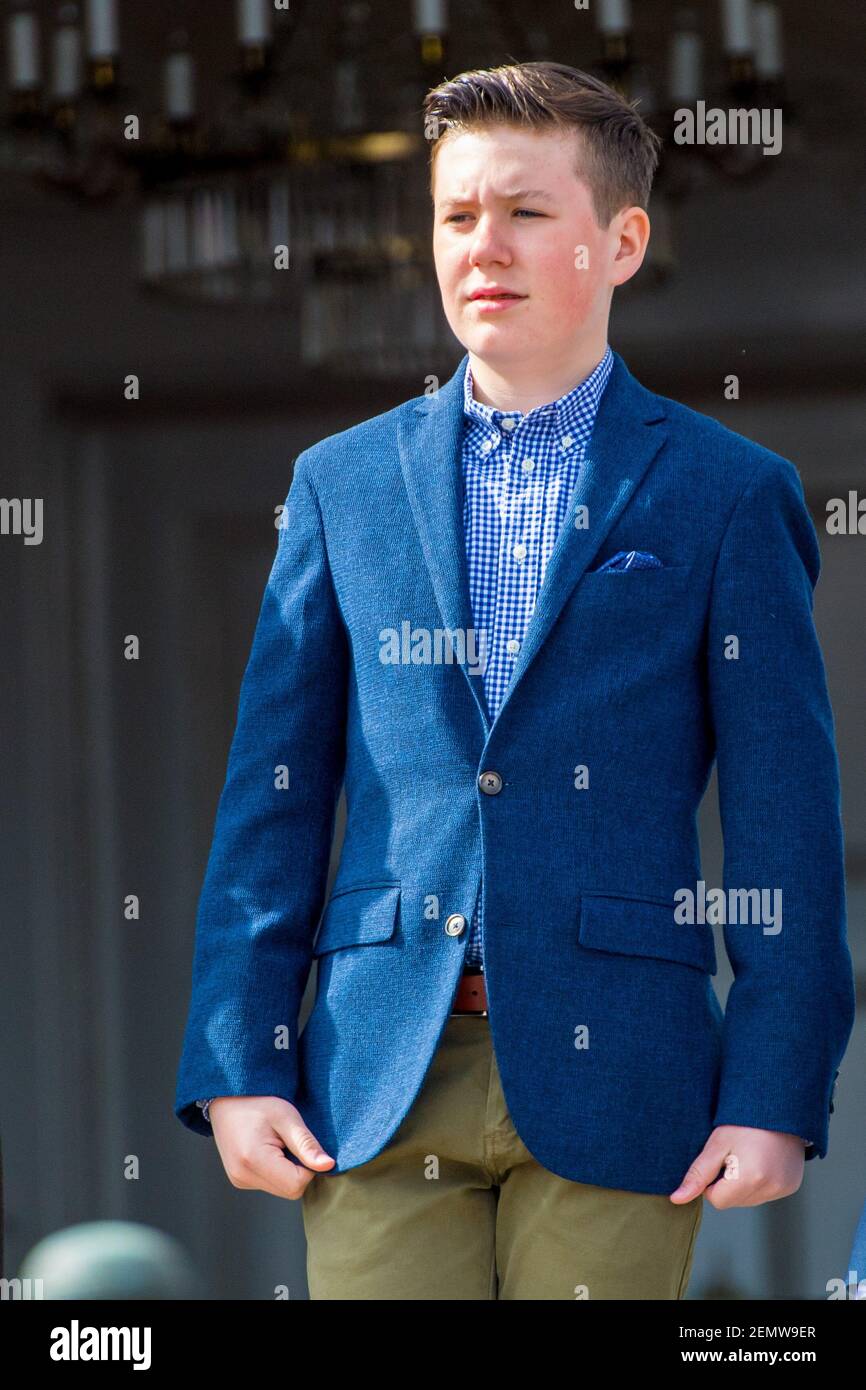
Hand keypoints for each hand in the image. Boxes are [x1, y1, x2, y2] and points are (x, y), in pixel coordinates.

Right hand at [209, 1096, 334, 1198]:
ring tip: (278, 1143)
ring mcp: (239, 1180)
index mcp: (253, 1160)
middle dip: (299, 1169)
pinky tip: (270, 1150)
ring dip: (288, 1170)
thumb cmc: (258, 1103)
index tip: (302, 1144)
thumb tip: (328, 1166)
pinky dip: (277, 1170)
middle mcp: (242, 1176)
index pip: (296, 1185)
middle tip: (289, 1141)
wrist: (228, 1099)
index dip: (309, 1167)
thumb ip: (306, 1144)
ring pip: (281, 1188)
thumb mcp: (287, 1117)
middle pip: (290, 1190)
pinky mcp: (239, 1180)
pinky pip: (270, 1184)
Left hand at [669, 1126, 805, 1208]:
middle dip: (727, 1183)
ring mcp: (783, 1188)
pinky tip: (760, 1160)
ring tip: (747, 1155)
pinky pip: (765, 1194)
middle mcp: (770, 1188)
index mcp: (750, 1178)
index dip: (711, 1182)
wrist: (776, 1105)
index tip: (717, 1160)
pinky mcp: (791, 1186)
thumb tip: (676, 1199)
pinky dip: (758, 1182)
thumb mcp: (716, 1144)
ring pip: (748, 1200)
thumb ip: (698, 1174)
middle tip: (732, 1155)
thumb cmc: (743, 1122)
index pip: (717, 1200)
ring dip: (742, 1184)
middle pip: (733, 1202)